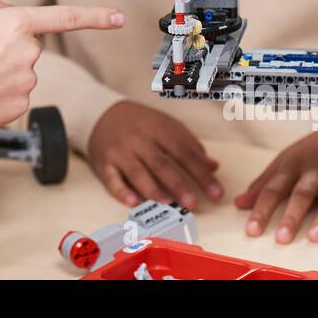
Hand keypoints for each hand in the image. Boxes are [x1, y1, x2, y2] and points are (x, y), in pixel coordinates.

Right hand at [0, 0, 124, 152]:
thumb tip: (2, 10)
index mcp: (17, 24)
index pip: (66, 17)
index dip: (96, 16)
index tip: (118, 17)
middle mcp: (28, 52)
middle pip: (29, 43)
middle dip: (10, 44)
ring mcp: (28, 80)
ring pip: (22, 68)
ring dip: (3, 68)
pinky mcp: (23, 103)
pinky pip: (16, 91)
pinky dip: (1, 90)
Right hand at [87, 100, 221, 211]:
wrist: (101, 113)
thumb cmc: (140, 123)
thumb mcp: (166, 126)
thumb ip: (189, 145)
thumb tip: (213, 166)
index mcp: (158, 128)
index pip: (184, 152)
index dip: (201, 173)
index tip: (216, 192)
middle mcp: (139, 139)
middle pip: (161, 163)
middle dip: (179, 184)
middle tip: (194, 203)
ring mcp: (120, 151)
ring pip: (137, 172)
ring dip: (153, 189)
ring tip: (169, 205)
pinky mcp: (104, 163)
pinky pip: (112, 179)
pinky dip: (122, 191)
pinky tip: (133, 202)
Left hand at [233, 124, 317, 242]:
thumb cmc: (308, 154)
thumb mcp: (282, 163)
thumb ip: (262, 185)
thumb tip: (239, 204)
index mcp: (292, 166)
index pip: (274, 189)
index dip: (262, 210)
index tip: (252, 230)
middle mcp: (315, 171)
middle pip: (302, 194)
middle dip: (292, 216)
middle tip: (282, 238)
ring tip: (315, 237)